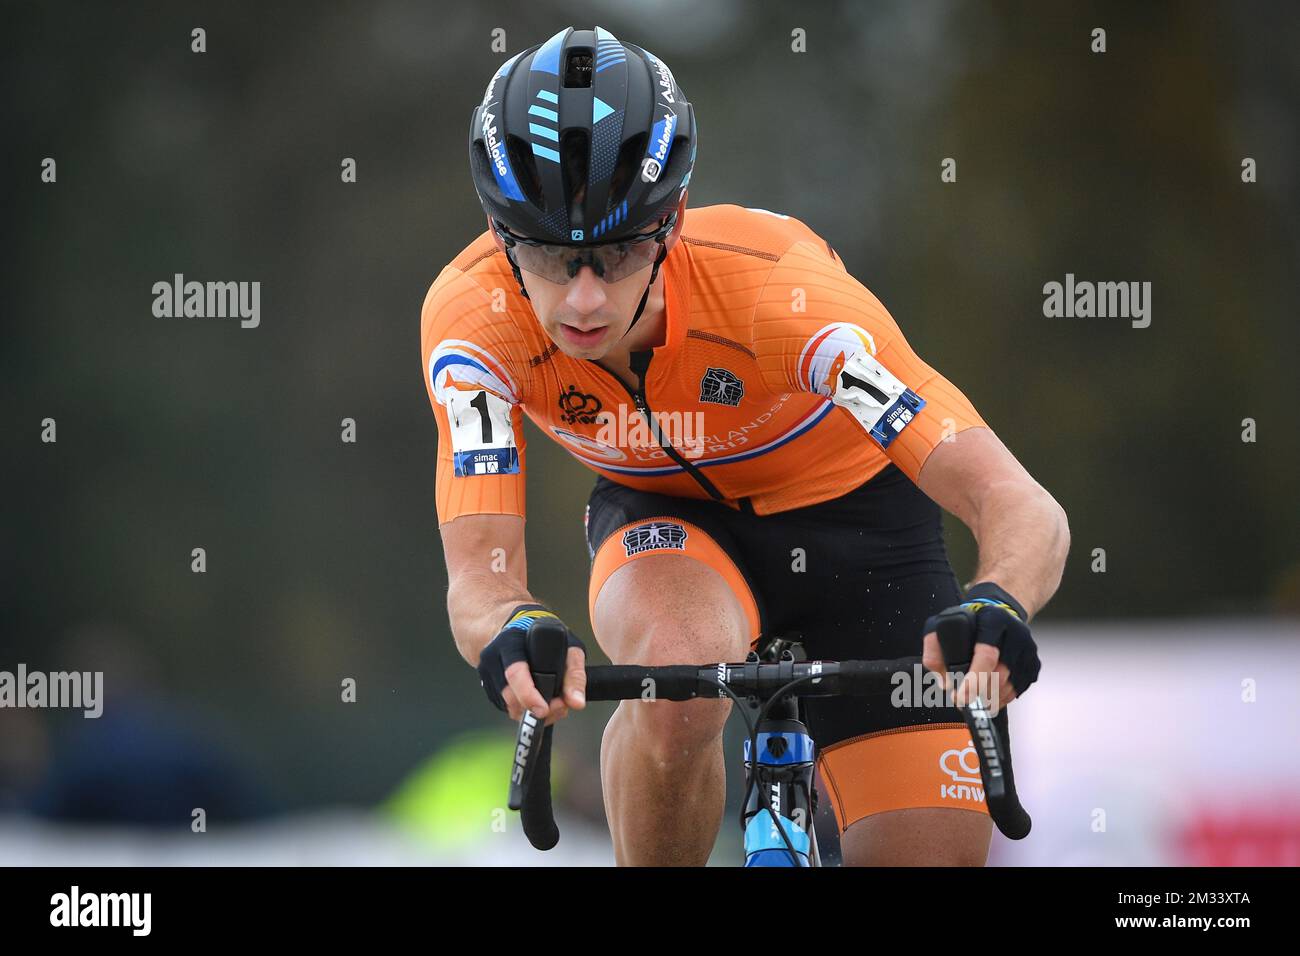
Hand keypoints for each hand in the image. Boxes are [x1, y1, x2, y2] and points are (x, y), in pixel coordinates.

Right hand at [477, 605, 586, 726]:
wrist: (515, 623)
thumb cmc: (543, 633)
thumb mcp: (567, 644)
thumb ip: (574, 673)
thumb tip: (576, 702)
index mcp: (511, 641)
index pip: (515, 672)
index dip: (529, 695)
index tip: (544, 709)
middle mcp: (493, 656)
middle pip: (509, 695)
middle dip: (535, 708)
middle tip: (557, 707)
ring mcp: (486, 671)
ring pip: (507, 705)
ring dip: (530, 713)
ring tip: (550, 704)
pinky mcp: (486, 683)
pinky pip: (504, 706)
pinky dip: (522, 709)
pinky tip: (536, 699)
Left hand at [921, 583, 1040, 713]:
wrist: (1000, 612)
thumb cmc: (969, 622)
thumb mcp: (944, 623)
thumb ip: (934, 648)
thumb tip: (944, 683)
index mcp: (994, 621)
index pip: (987, 655)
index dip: (974, 680)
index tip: (960, 697)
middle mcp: (1016, 634)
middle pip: (1000, 675)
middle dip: (979, 693)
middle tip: (961, 701)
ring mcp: (1028, 650)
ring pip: (1010, 686)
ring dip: (990, 698)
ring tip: (973, 698)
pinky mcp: (1034, 663)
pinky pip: (1018, 690)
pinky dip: (1002, 697)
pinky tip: (988, 694)